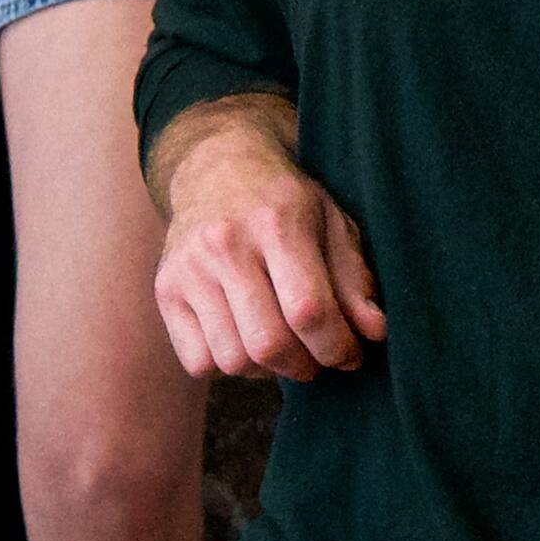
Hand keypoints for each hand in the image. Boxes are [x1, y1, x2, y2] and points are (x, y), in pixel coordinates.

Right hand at [153, 128, 387, 379]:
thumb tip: (373, 333)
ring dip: (269, 370)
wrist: (217, 170)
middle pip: (268, 343)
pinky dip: (229, 366)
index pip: (308, 310)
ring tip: (285, 350)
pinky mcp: (166, 289)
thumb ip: (354, 279)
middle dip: (306, 366)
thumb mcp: (332, 223)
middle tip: (318, 358)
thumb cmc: (285, 203)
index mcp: (276, 223)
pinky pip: (198, 361)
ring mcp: (188, 268)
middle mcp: (224, 244)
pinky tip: (247, 342)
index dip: (338, 347)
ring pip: (233, 360)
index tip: (351, 353)